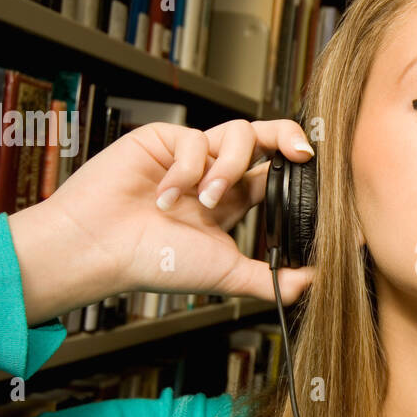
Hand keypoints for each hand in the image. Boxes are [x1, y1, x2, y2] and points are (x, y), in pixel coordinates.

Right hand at [9, 119, 316, 325]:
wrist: (100, 250)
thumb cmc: (154, 263)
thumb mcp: (226, 274)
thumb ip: (271, 279)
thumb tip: (316, 282)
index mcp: (231, 202)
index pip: (275, 175)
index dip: (298, 171)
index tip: (317, 176)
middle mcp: (214, 174)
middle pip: (264, 138)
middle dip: (287, 137)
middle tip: (302, 152)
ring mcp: (190, 155)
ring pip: (238, 133)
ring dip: (229, 167)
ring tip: (204, 200)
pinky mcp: (164, 139)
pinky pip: (196, 139)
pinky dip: (186, 170)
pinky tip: (163, 195)